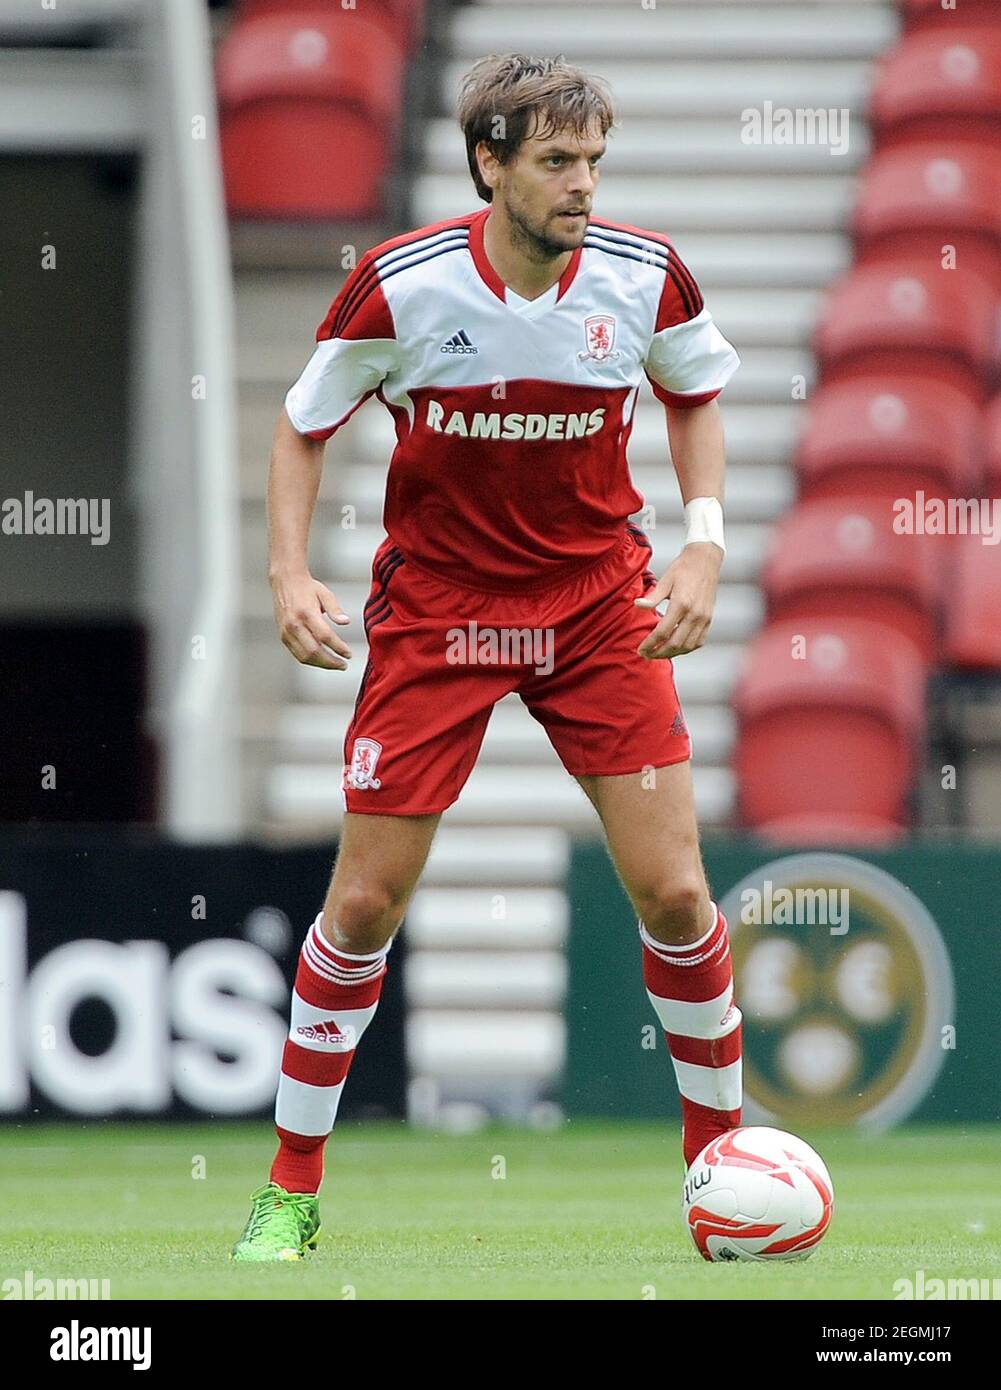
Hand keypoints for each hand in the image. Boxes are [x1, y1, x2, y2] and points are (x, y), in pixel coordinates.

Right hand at [269, 570, 351, 669]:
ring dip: (321, 664)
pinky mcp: (283, 636)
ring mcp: (287, 632)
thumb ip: (335, 610)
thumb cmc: (306, 588)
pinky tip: (322, 660)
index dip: (338, 648)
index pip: (325, 636)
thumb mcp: (325, 594)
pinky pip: (297, 654)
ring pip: (304, 656)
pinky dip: (311, 661)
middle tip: (343, 665)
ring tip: (335, 665)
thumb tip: (346, 622)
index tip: (348, 654)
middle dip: (331, 662)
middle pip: (314, 651)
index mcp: (306, 613)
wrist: (285, 582)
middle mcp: (294, 624)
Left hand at [634, 542, 721, 658]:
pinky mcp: (709, 619)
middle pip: (675, 643)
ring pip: (688, 646)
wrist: (705, 560)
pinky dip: (686, 648)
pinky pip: (699, 641)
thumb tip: (637, 605)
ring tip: (658, 653)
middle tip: (646, 655)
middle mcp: (695, 614)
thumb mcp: (665, 580)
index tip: (640, 649)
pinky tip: (675, 648)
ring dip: (672, 653)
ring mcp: (704, 618)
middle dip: (659, 653)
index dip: (650, 644)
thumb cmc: (683, 568)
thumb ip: (652, 597)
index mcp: (681, 604)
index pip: (663, 632)